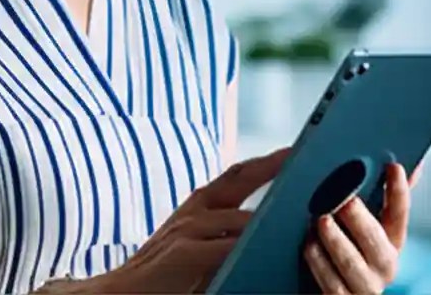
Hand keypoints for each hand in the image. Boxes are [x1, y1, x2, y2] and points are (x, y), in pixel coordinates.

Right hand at [95, 148, 291, 293]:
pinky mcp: (186, 254)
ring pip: (241, 217)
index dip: (268, 160)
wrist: (120, 293)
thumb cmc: (166, 275)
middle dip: (275, 167)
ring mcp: (189, 229)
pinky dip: (249, 246)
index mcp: (199, 205)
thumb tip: (267, 230)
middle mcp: (194, 209)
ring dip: (272, 217)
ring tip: (303, 211)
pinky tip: (270, 247)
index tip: (298, 149)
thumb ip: (228, 235)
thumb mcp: (199, 246)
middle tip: (310, 160)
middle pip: (241, 178)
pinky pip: (227, 246)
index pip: (239, 174)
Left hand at [303, 163, 420, 293]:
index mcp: (390, 239)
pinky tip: (308, 246)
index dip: (398, 191)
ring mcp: (364, 287)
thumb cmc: (336, 238)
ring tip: (321, 220)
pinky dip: (319, 265)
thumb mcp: (352, 213)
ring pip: (353, 265)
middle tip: (344, 199)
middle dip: (361, 220)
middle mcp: (383, 265)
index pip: (400, 213)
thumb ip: (372, 189)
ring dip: (337, 242)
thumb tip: (392, 156)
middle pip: (377, 242)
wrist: (308, 282)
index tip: (392, 165)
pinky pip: (331, 285)